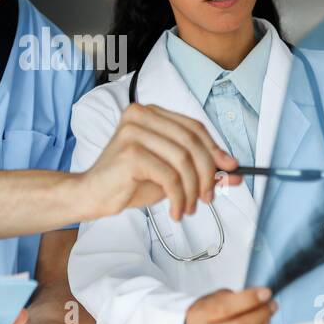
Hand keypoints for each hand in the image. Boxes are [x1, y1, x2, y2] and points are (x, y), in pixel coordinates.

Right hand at [77, 103, 239, 222]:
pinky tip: (175, 210)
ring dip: (192, 190)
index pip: (194, 127)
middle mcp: (141, 116)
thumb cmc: (127, 182)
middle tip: (209, 196)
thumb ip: (198, 168)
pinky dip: (179, 197)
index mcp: (151, 113)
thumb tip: (233, 173)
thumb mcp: (169, 172)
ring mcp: (134, 132)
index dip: (215, 149)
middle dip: (207, 173)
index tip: (229, 169)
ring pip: (183, 160)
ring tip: (189, 207)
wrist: (91, 195)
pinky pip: (169, 176)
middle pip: (192, 142)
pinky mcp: (131, 153)